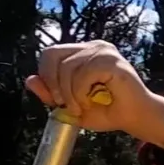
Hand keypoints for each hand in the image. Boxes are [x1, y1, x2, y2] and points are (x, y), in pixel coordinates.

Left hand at [28, 41, 163, 146]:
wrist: (134, 118)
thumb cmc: (106, 111)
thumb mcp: (69, 105)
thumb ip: (49, 93)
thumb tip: (30, 80)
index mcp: (81, 52)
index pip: (49, 54)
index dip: (46, 77)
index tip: (56, 99)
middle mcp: (91, 46)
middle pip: (51, 54)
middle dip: (53, 83)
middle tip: (65, 103)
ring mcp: (102, 50)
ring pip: (66, 67)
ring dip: (69, 93)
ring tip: (81, 106)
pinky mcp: (111, 60)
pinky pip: (82, 74)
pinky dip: (80, 93)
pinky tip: (90, 101)